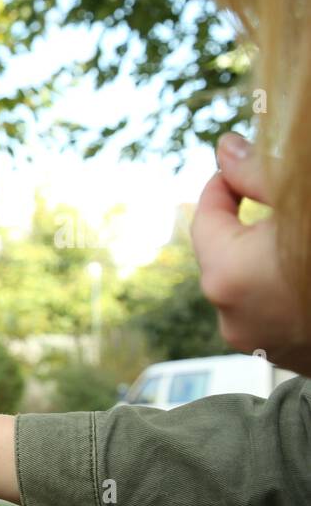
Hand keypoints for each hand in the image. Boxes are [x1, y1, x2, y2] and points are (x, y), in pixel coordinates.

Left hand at [194, 133, 310, 373]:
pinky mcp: (284, 357)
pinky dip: (286, 286)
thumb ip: (261, 173)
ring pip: (250, 282)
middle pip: (225, 254)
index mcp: (228, 274)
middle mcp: (232, 317)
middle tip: (276, 197)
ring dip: (269, 256)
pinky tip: (308, 271)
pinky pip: (273, 310)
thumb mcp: (309, 201)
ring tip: (300, 236)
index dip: (224, 187)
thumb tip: (227, 149)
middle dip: (247, 222)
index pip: (206, 218)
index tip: (239, 168)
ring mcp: (257, 343)